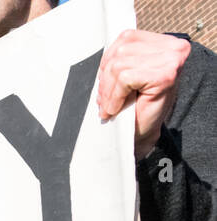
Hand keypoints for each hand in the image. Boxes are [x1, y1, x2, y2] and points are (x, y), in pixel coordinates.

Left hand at [97, 30, 190, 158]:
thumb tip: (97, 52)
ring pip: (119, 65)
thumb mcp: (126, 74)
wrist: (142, 133)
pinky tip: (117, 108)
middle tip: (105, 99)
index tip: (106, 83)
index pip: (125, 38)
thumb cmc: (134, 106)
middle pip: (120, 51)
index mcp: (163, 42)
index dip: (108, 61)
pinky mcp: (165, 75)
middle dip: (106, 78)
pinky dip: (115, 96)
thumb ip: (119, 57)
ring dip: (109, 90)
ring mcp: (172, 59)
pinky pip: (125, 79)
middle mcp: (173, 46)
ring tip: (110, 105)